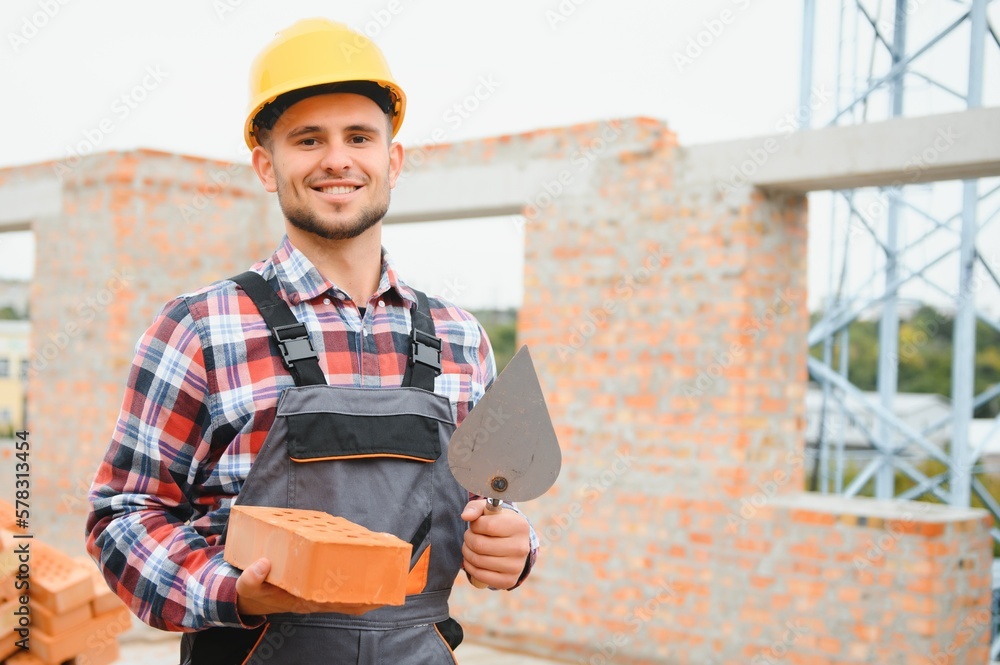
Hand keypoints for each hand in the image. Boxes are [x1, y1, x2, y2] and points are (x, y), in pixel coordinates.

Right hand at [235, 558, 383, 618]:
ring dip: (370, 582)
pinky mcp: (319, 582)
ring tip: (390, 562)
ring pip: (351, 590)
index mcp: (306, 601)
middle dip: (374, 591)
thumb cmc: (257, 592)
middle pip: (353, 599)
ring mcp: (320, 591)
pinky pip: (343, 581)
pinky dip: (357, 572)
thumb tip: (263, 564)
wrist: (254, 595)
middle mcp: (318, 598)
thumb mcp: (248, 587)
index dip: (360, 601)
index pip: (338, 604)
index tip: (379, 594)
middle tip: (394, 575)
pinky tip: (368, 554)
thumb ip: (252, 578)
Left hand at [460, 499, 530, 590]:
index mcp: (519, 526)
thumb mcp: (489, 511)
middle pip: (480, 545)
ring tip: (470, 546)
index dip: (475, 525)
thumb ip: (475, 508)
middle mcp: (521, 547)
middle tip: (470, 536)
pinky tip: (472, 559)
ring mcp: (516, 566)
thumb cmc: (498, 524)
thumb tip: (465, 516)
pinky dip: (470, 567)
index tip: (476, 525)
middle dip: (468, 539)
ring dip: (467, 552)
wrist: (513, 544)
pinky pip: (480, 575)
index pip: (487, 526)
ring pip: (478, 560)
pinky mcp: (509, 581)